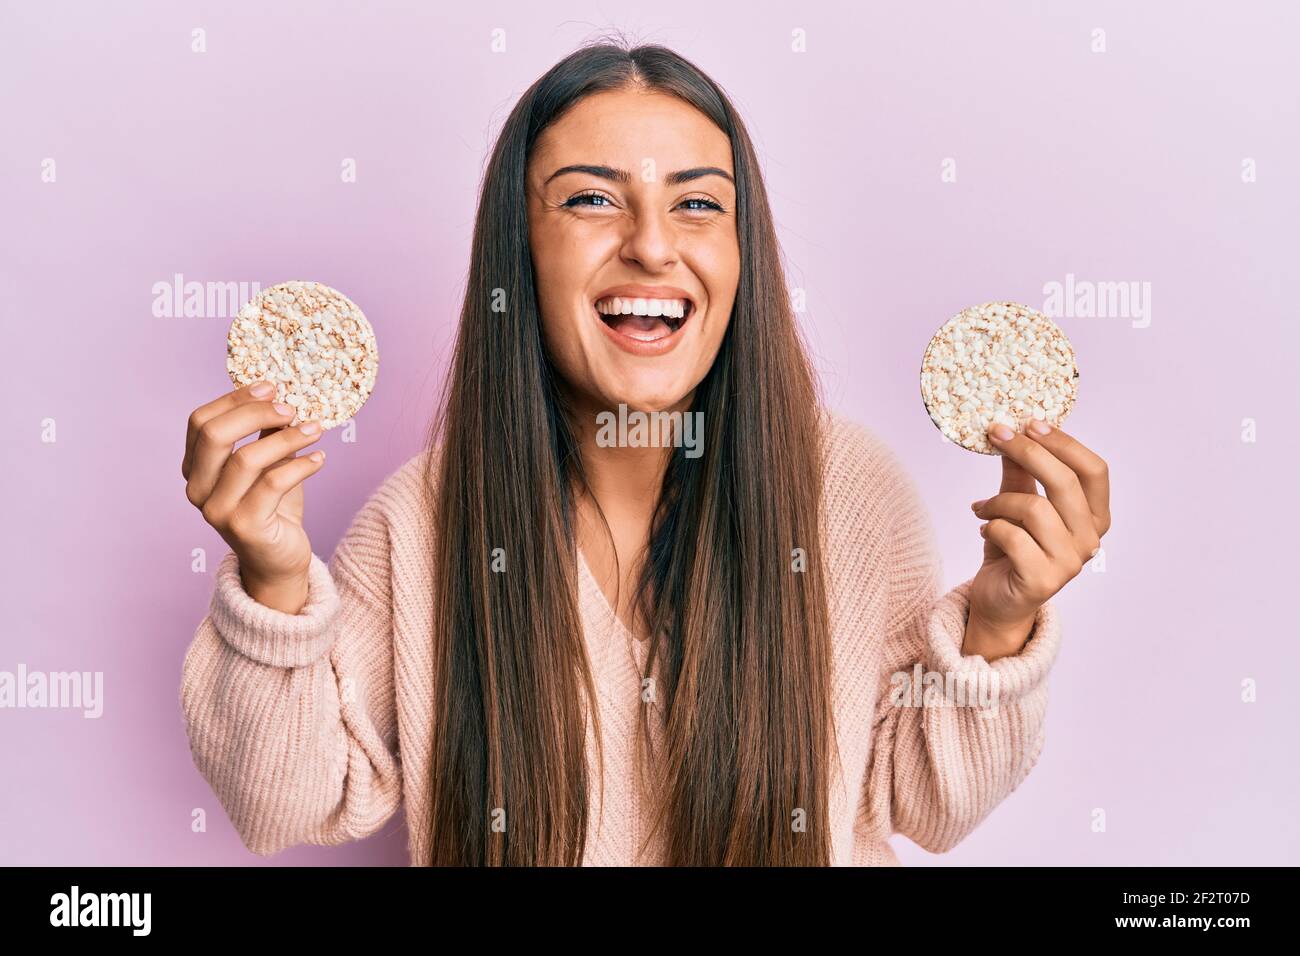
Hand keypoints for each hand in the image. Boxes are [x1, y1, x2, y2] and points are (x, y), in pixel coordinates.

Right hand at [182, 382, 326, 612]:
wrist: (279, 560)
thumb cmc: (272, 506)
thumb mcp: (267, 463)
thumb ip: (265, 433)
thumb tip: (282, 394)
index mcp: (194, 468)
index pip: (200, 422)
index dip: (234, 399)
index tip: (270, 387)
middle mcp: (197, 489)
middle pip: (214, 435)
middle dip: (255, 413)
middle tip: (291, 408)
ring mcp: (217, 510)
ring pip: (246, 458)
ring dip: (287, 438)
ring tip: (315, 429)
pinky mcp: (244, 527)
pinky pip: (273, 484)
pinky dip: (301, 465)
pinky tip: (320, 458)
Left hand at [964, 419, 1110, 658]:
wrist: (998, 601)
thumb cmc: (1013, 550)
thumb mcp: (1017, 504)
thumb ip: (1020, 472)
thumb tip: (1012, 430)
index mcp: (1094, 517)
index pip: (1093, 470)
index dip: (1063, 443)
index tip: (1029, 423)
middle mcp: (1090, 539)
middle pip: (1065, 482)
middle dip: (1027, 453)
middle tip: (996, 436)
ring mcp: (1070, 563)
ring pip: (1034, 509)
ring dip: (998, 501)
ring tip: (981, 507)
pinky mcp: (1043, 580)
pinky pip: (1012, 537)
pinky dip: (991, 527)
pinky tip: (984, 530)